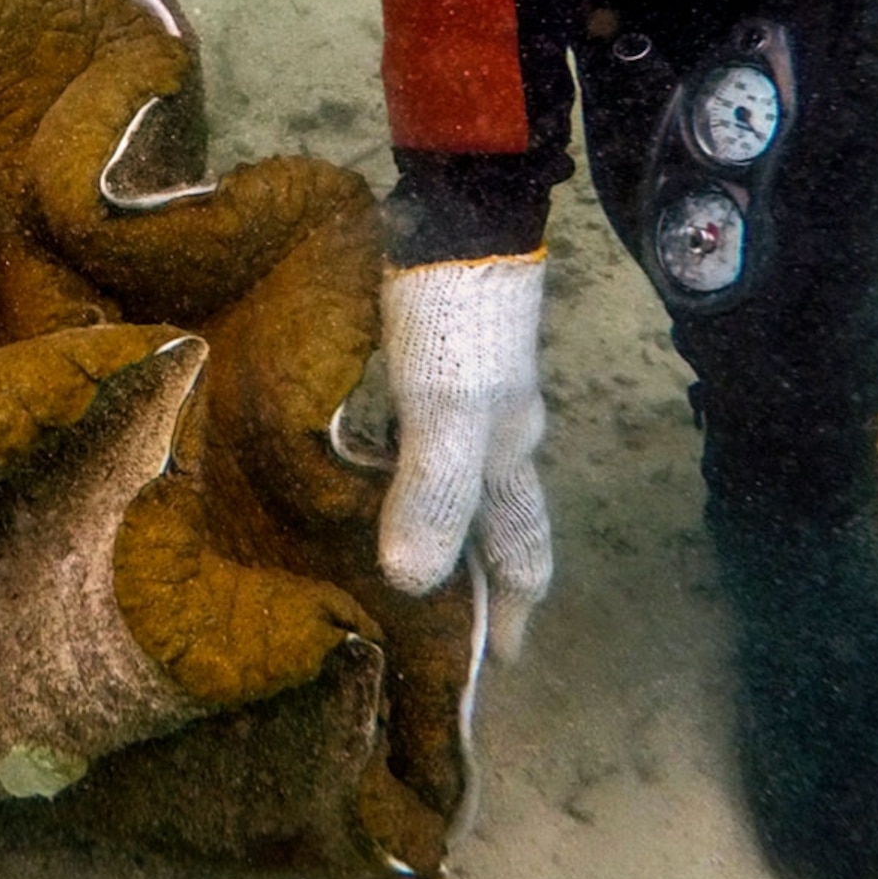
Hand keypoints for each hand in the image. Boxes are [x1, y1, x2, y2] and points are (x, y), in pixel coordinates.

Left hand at [375, 250, 552, 657]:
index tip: (491, 667)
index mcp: (508, 457)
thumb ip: (432, 494)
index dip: (509, 613)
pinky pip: (416, 437)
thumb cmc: (454, 320)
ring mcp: (466, 393)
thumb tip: (413, 585)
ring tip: (382, 561)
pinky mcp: (431, 358)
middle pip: (490, 522)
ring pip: (452, 480)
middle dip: (470, 577)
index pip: (520, 553)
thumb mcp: (445, 412)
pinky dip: (395, 470)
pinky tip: (357, 470)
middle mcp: (496, 433)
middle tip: (429, 627)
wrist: (455, 212)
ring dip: (428, 524)